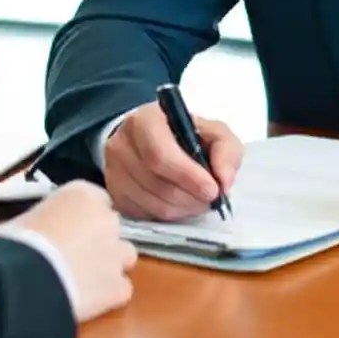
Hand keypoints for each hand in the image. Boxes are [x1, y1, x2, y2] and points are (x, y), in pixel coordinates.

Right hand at [0, 180, 137, 322]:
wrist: (25, 279)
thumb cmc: (15, 241)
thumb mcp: (23, 219)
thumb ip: (41, 220)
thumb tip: (35, 231)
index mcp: (82, 194)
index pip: (95, 198)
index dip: (82, 215)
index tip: (68, 226)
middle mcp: (107, 219)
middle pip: (111, 226)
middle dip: (98, 238)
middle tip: (73, 253)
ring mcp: (117, 253)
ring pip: (124, 256)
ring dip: (109, 264)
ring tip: (84, 279)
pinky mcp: (119, 287)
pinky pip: (120, 289)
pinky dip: (108, 294)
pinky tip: (88, 301)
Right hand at [103, 101, 242, 220]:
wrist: (152, 141)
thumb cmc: (185, 135)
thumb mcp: (213, 132)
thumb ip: (226, 151)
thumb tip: (223, 181)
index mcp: (144, 121)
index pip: (160, 154)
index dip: (187, 176)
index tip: (212, 190)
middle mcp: (121, 145)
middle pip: (157, 183)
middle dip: (190, 197)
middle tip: (210, 199)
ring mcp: (112, 172)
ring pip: (152, 204)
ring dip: (182, 208)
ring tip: (196, 200)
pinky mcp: (114, 195)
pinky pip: (144, 216)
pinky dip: (168, 216)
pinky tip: (178, 203)